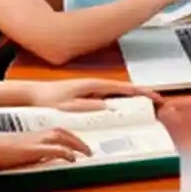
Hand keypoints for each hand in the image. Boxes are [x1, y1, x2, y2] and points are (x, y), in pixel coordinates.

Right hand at [0, 128, 90, 172]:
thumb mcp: (19, 150)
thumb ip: (32, 152)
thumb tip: (43, 159)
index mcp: (34, 134)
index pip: (58, 132)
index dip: (70, 137)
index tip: (79, 145)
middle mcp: (37, 135)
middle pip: (64, 133)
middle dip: (78, 140)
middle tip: (88, 150)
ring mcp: (35, 141)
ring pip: (63, 138)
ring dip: (77, 145)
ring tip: (85, 154)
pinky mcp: (33, 150)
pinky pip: (55, 149)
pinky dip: (65, 152)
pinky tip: (72, 159)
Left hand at [25, 79, 162, 111]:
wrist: (32, 95)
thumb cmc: (47, 100)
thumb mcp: (67, 107)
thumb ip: (88, 106)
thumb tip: (108, 107)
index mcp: (94, 85)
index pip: (124, 88)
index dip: (142, 92)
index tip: (156, 96)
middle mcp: (95, 84)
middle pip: (126, 88)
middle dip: (143, 93)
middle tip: (158, 101)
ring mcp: (92, 88)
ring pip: (119, 92)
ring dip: (133, 97)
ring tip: (147, 104)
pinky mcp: (87, 93)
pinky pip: (110, 96)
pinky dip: (122, 100)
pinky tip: (124, 107)